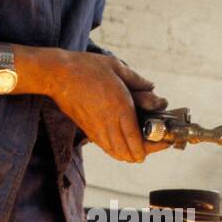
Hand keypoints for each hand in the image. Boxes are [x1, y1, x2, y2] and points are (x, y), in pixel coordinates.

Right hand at [48, 52, 168, 161]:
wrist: (57, 75)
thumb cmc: (85, 68)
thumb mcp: (116, 67)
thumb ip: (136, 80)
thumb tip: (152, 87)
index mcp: (120, 108)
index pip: (138, 141)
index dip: (154, 147)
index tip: (164, 142)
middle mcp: (108, 123)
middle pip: (129, 154)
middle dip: (145, 153)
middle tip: (155, 143)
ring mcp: (96, 130)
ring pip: (117, 154)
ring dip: (131, 153)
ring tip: (141, 145)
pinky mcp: (87, 130)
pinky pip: (106, 148)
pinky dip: (118, 150)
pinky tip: (124, 142)